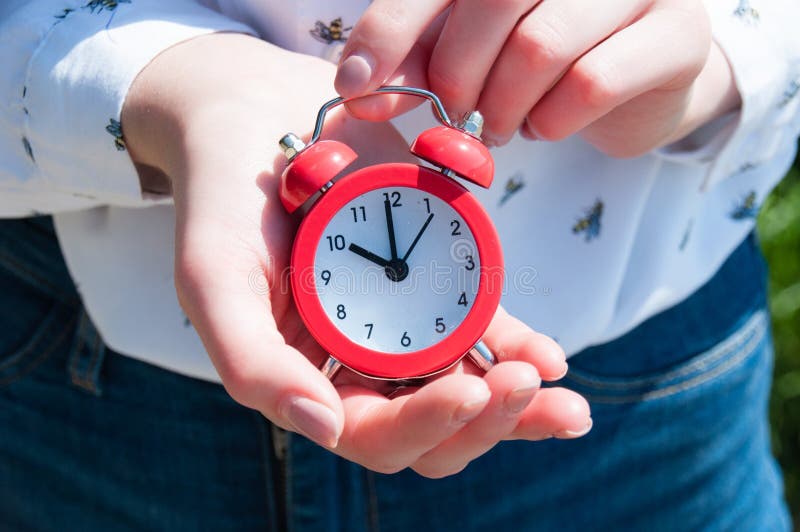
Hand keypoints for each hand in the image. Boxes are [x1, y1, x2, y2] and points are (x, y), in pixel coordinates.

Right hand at [122, 32, 590, 477]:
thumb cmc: (224, 199)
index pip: (370, 433)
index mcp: (306, 376)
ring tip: (561, 396)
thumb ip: (253, 362)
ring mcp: (401, 324)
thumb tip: (322, 430)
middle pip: (432, 426)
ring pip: (468, 388)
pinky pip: (485, 331)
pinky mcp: (434, 282)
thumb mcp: (214, 279)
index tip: (468, 391)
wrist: (257, 116)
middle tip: (525, 390)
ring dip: (519, 402)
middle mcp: (358, 361)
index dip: (422, 427)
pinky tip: (552, 356)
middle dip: (484, 422)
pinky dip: (520, 347)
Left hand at [335, 0, 740, 156]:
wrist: (639, 78)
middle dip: (459, 78)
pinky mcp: (677, 32)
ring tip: (503, 123)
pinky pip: (593, 84)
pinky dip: (553, 122)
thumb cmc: (545, 56)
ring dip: (506, 107)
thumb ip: (416, 55)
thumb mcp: (468, 48)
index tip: (358, 85)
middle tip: (459, 115)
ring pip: (541, 48)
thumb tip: (359, 84)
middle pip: (492, 3)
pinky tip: (547, 125)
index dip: (390, 29)